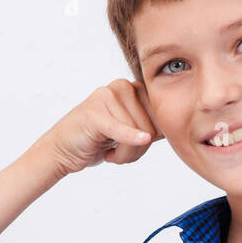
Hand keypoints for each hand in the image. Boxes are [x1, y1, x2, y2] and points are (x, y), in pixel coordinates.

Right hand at [42, 79, 163, 174]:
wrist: (63, 149)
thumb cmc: (99, 140)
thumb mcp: (131, 131)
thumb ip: (153, 126)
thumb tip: (178, 128)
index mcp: (134, 89)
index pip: (161, 116)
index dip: (155, 138)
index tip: (138, 146)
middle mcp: (122, 87)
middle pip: (150, 127)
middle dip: (138, 150)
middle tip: (120, 153)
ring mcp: (107, 96)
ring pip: (137, 134)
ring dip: (125, 155)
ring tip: (110, 152)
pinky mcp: (95, 113)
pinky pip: (121, 131)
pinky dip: (128, 141)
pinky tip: (117, 153)